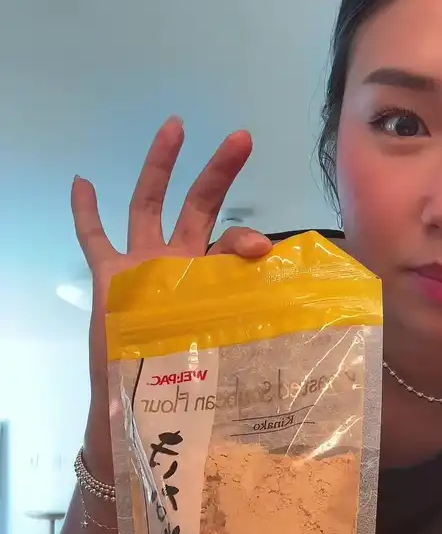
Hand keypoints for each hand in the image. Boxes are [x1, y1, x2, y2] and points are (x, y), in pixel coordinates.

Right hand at [71, 116, 272, 471]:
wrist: (145, 405)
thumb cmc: (189, 379)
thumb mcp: (222, 338)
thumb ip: (242, 304)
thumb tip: (268, 263)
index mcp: (209, 278)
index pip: (229, 243)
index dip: (245, 240)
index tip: (261, 247)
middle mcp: (178, 264)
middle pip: (197, 206)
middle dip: (218, 172)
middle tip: (242, 138)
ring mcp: (142, 266)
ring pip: (148, 206)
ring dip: (159, 168)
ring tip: (176, 128)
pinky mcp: (109, 276)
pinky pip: (94, 238)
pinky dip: (86, 212)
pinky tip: (82, 181)